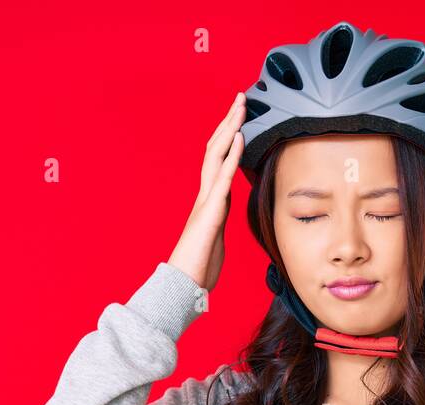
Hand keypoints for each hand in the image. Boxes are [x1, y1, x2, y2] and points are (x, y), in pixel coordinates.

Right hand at [168, 91, 246, 291]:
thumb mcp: (214, 240)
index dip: (229, 138)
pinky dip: (231, 155)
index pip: (219, 162)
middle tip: (240, 97)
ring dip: (230, 128)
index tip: (240, 118)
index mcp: (209, 202)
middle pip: (216, 149)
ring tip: (241, 106)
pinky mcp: (210, 212)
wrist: (183, 286)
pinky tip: (239, 136)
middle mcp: (206, 196)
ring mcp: (206, 201)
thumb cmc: (198, 269)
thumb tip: (219, 219)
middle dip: (229, 122)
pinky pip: (222, 177)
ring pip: (217, 155)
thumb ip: (216, 224)